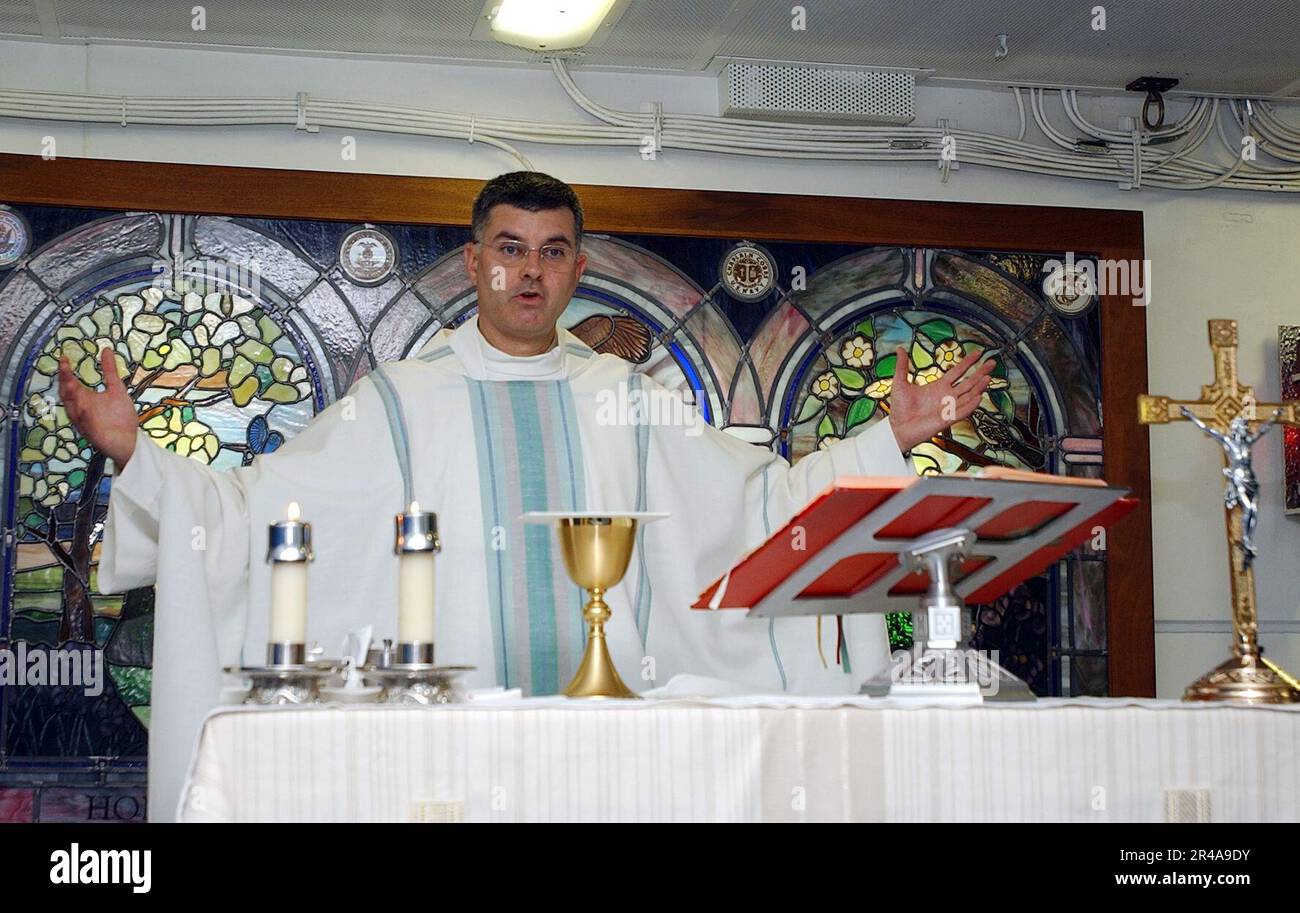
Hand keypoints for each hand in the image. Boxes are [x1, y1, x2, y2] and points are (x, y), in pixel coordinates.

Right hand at [58, 347, 138, 466]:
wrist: (128, 441)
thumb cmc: (120, 416)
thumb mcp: (117, 390)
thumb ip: (110, 371)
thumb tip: (106, 349)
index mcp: (83, 399)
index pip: (69, 384)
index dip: (65, 372)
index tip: (64, 358)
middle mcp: (80, 410)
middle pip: (67, 395)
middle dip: (65, 381)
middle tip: (64, 366)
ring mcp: (86, 423)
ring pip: (73, 409)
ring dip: (72, 397)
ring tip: (71, 382)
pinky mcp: (94, 434)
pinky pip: (86, 425)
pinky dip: (84, 416)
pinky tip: (85, 407)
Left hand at [887, 346, 994, 451]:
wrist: (897, 428)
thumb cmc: (900, 409)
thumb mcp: (900, 383)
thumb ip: (902, 366)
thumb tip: (900, 349)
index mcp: (938, 387)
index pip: (957, 371)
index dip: (968, 362)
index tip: (978, 353)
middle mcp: (947, 397)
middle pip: (968, 382)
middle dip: (980, 372)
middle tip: (992, 362)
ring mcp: (948, 408)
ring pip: (968, 396)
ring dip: (978, 387)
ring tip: (988, 377)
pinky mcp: (947, 419)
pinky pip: (962, 411)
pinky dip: (971, 405)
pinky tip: (979, 396)